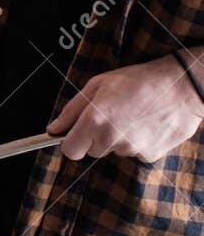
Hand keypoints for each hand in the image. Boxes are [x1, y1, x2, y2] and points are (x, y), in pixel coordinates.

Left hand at [48, 55, 203, 162]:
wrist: (182, 85)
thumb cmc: (137, 80)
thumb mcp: (98, 85)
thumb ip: (71, 110)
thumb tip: (53, 129)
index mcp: (93, 121)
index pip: (70, 151)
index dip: (72, 142)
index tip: (78, 134)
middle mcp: (110, 139)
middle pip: (92, 151)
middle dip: (97, 137)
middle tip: (114, 114)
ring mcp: (130, 149)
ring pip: (114, 150)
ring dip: (119, 138)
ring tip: (134, 115)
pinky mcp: (149, 155)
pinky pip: (134, 153)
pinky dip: (138, 142)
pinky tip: (148, 123)